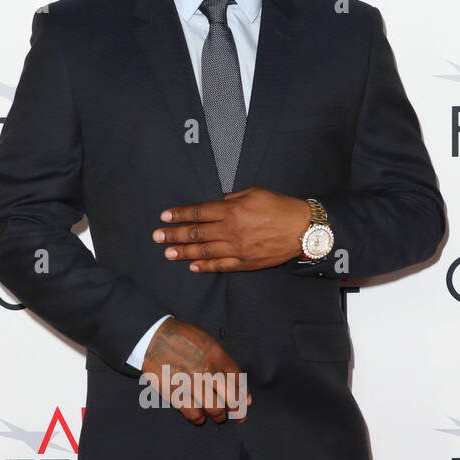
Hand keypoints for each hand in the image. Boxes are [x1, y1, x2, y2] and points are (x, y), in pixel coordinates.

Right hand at [140, 318, 250, 424]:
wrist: (153, 337)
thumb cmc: (183, 340)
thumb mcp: (209, 343)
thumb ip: (226, 365)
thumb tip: (242, 391)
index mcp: (216, 355)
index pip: (239, 382)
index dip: (244, 396)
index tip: (244, 403)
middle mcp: (205, 370)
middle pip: (231, 399)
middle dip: (236, 410)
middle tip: (235, 414)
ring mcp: (190, 383)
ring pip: (214, 409)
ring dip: (219, 416)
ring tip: (217, 415)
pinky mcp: (174, 392)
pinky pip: (193, 413)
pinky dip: (199, 418)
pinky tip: (200, 416)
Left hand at [153, 188, 310, 271]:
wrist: (303, 229)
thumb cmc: (280, 207)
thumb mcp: (254, 193)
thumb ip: (230, 198)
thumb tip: (213, 202)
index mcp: (233, 210)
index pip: (199, 212)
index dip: (180, 215)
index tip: (164, 216)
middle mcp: (232, 230)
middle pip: (197, 233)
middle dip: (174, 235)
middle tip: (157, 237)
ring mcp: (238, 248)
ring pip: (205, 251)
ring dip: (184, 253)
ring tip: (168, 253)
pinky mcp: (246, 262)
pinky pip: (221, 266)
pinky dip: (206, 267)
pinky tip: (193, 267)